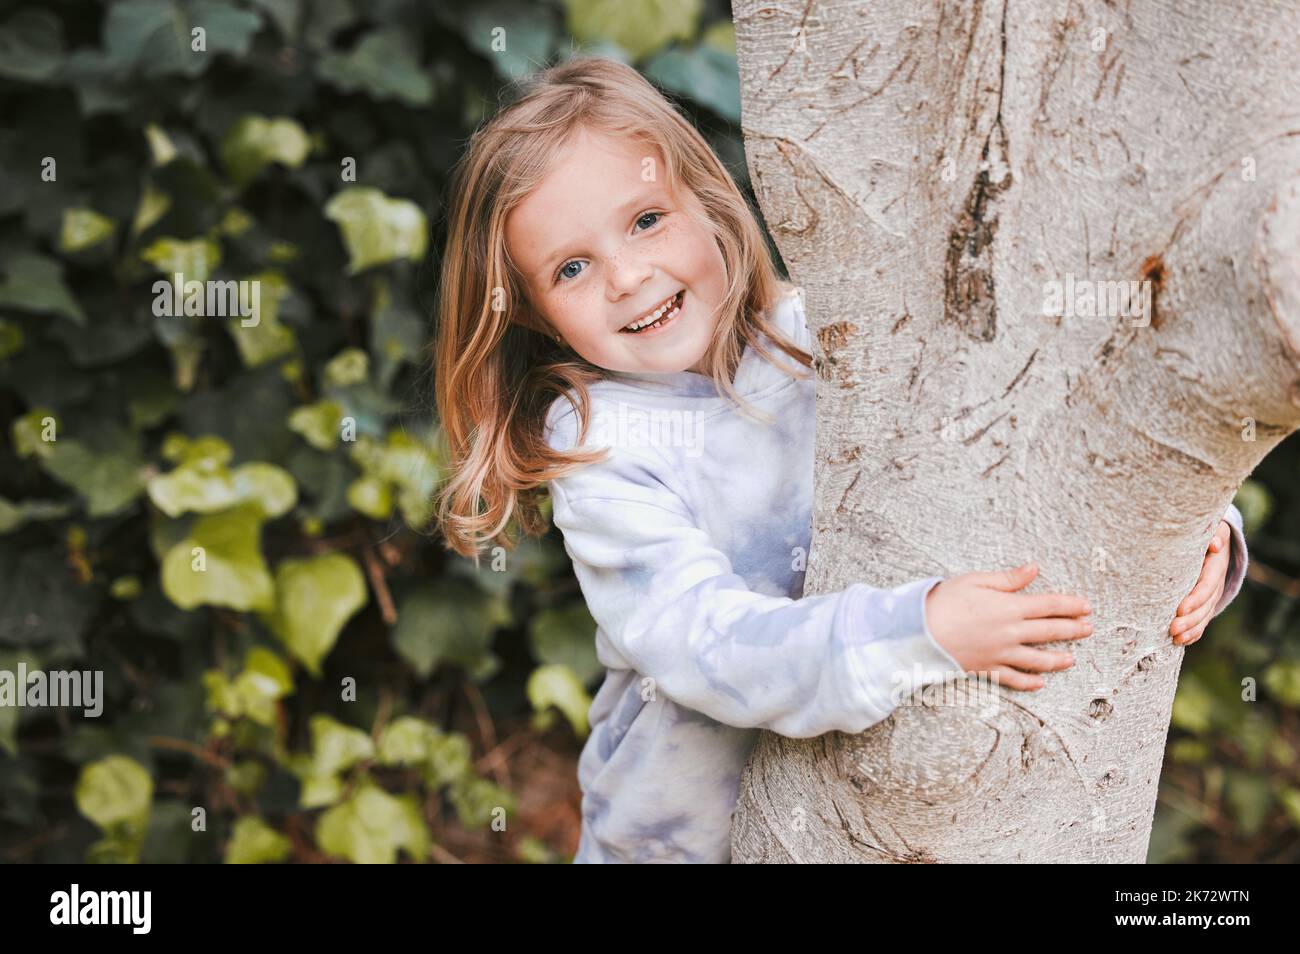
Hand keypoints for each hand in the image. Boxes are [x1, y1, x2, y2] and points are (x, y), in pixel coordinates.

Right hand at [925, 563, 1092, 691]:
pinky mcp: (988, 668)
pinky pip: (1014, 678)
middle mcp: (1011, 632)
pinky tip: (1040, 683)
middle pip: (1050, 632)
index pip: (1050, 605)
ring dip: (1058, 659)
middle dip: (1072, 630)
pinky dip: (1029, 682)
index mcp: (1010, 607)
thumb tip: (1034, 569)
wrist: (919, 632)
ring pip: (1038, 659)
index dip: (1071, 606)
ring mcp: (1001, 653)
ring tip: (1070, 659)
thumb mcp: (976, 580)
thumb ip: (1008, 578)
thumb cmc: (944, 601)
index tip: (1087, 606)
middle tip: (1088, 629)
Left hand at [1170, 519, 1231, 646]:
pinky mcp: (1205, 603)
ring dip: (1190, 629)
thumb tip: (1215, 545)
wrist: (1210, 541)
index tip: (1179, 609)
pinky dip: (1193, 633)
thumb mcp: (1211, 529)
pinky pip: (1202, 620)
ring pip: (1204, 616)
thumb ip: (1213, 535)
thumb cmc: (1203, 532)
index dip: (1195, 598)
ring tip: (1174, 638)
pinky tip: (1180, 642)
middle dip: (1189, 619)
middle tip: (1172, 629)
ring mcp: (1212, 594)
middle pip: (1205, 605)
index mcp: (1215, 565)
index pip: (1207, 585)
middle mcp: (1216, 582)